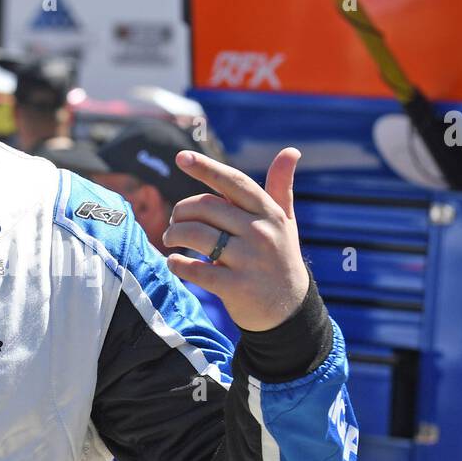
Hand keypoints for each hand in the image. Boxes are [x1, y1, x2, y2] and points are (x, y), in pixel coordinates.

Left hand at [163, 148, 310, 331]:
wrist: (290, 310)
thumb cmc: (281, 258)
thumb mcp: (285, 222)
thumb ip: (281, 187)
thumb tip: (291, 150)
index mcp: (269, 212)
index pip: (234, 183)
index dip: (206, 168)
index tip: (182, 157)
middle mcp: (261, 233)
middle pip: (206, 208)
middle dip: (180, 212)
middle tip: (173, 222)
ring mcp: (249, 260)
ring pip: (197, 235)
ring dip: (174, 235)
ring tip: (170, 240)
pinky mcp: (237, 288)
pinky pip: (196, 270)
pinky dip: (178, 264)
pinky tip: (174, 262)